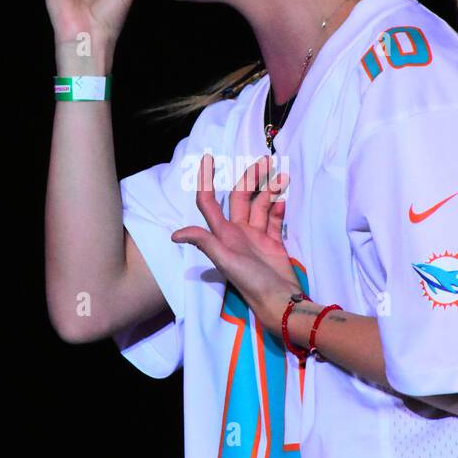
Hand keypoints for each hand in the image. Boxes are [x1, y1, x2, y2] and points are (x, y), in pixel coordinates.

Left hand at [170, 154, 301, 329]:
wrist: (279, 299)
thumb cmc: (250, 281)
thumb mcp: (226, 260)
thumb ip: (204, 242)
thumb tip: (174, 235)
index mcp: (222, 234)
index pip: (209, 202)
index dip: (206, 180)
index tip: (208, 158)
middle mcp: (237, 232)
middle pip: (240, 197)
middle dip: (251, 177)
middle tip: (266, 160)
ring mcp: (256, 236)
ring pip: (260, 205)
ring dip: (269, 189)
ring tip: (281, 175)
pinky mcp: (273, 243)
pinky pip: (273, 219)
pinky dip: (278, 208)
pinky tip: (283, 199)